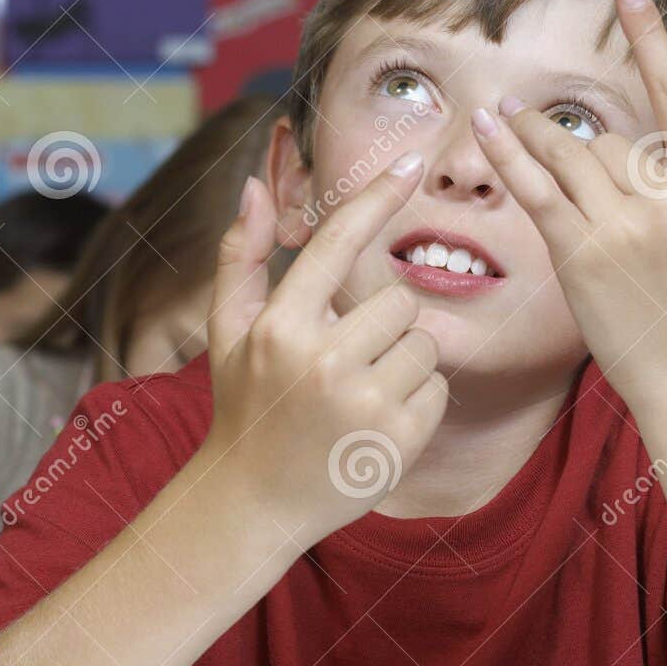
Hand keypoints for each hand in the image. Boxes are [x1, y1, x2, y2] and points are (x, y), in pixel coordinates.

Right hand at [202, 153, 449, 548]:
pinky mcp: (398, 439)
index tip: (413, 163)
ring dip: (403, 361)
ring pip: (424, 344)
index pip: (338, 242)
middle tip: (349, 358)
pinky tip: (376, 422)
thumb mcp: (228, 331)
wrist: (253, 502)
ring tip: (360, 392)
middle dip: (384, 323)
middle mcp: (322, 360)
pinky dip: (417, 402)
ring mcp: (363, 402)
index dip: (378, 197)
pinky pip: (438, 389)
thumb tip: (254, 185)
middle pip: (400, 300)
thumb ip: (242, 256)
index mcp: (281, 325)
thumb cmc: (245, 404)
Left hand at [472, 0, 666, 403]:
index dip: (649, 38)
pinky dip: (509, 157)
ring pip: (570, 155)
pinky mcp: (581, 254)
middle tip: (572, 169)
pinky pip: (538, 190)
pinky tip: (487, 126)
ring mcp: (624, 227)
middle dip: (589, 153)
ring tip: (504, 117)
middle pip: (610, 140)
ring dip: (532, 134)